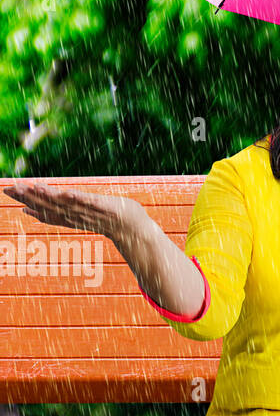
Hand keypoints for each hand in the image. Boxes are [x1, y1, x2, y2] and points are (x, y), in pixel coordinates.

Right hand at [3, 181, 143, 241]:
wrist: (130, 228)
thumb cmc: (102, 219)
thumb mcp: (74, 215)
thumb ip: (53, 213)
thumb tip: (28, 211)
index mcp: (67, 216)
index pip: (41, 207)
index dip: (24, 200)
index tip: (7, 191)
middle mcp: (74, 215)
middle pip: (47, 205)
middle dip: (28, 197)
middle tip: (10, 188)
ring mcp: (88, 211)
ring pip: (64, 203)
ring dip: (48, 196)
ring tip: (32, 187)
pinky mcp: (103, 207)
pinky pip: (88, 202)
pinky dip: (76, 198)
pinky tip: (65, 192)